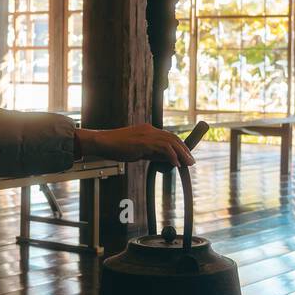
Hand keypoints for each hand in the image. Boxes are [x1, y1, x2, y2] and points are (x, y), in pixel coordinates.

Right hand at [75, 124, 193, 166]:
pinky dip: (172, 156)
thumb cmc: (117, 147)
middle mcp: (150, 130)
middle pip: (173, 138)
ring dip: (181, 153)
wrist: (103, 142)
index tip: (186, 155)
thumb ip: (152, 153)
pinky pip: (163, 148)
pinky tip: (175, 164)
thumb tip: (166, 160)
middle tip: (191, 161)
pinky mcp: (144, 141)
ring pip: (171, 142)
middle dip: (185, 150)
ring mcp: (147, 134)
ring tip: (187, 164)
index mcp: (148, 130)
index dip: (180, 145)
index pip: (169, 136)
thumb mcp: (138, 151)